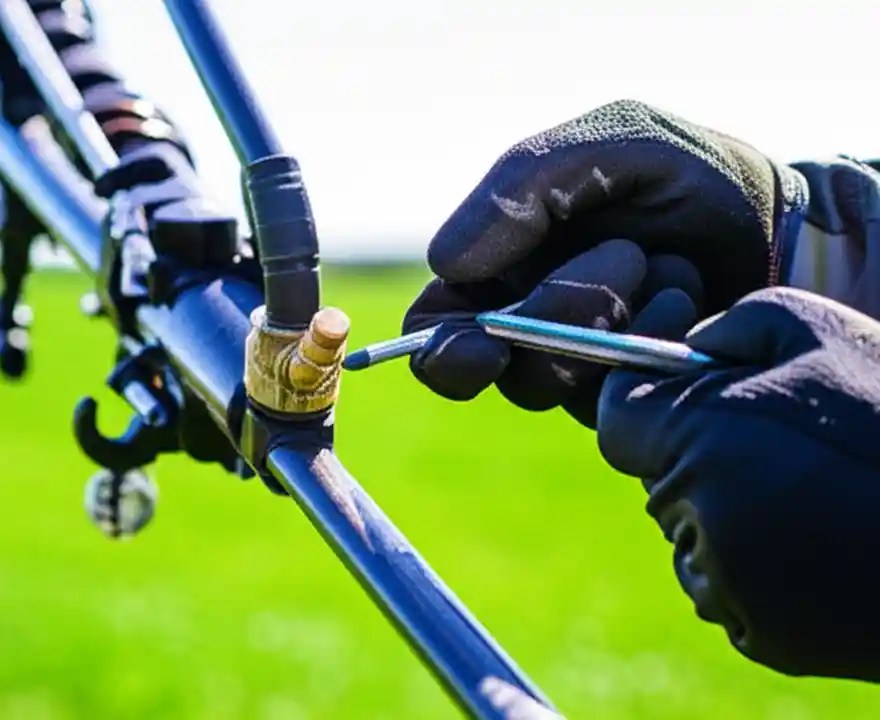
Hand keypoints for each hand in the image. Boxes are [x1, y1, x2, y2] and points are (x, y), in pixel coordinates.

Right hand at [404, 99, 805, 425]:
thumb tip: (447, 262)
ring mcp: (578, 365)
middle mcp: (527, 324)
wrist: (779, 218)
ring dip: (612, 323)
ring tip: (672, 265)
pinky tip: (690, 298)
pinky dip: (652, 344)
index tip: (483, 346)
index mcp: (498, 268)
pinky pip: (614, 399)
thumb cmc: (683, 171)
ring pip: (553, 384)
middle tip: (626, 256)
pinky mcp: (628, 396)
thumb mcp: (604, 145)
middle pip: (498, 366)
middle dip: (556, 318)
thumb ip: (519, 188)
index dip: (442, 350)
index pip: (435, 329)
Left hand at [600, 287, 879, 681]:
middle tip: (781, 446)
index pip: (617, 420)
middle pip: (657, 479)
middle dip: (698, 456)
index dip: (647, 403)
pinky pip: (727, 587)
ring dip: (728, 513)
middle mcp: (698, 516)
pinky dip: (758, 567)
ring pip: (691, 535)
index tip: (688, 398)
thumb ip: (732, 330)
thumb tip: (686, 349)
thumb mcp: (821, 331)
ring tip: (816, 497)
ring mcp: (726, 584)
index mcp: (699, 438)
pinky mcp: (759, 634)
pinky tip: (823, 546)